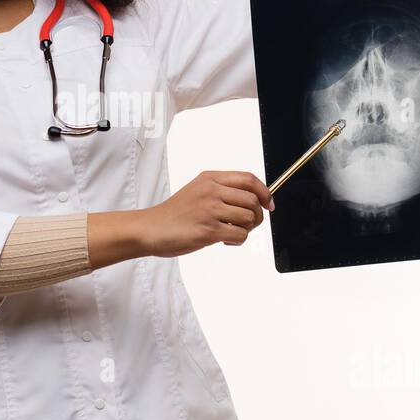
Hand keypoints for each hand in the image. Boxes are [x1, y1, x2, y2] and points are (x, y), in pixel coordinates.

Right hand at [140, 171, 274, 256]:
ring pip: (249, 218)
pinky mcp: (208, 230)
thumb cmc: (174, 214)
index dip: (264, 192)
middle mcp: (211, 191)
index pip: (249, 179)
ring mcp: (210, 210)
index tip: (268, 205)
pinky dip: (237, 241)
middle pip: (252, 200)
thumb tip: (253, 201)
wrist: (150, 229)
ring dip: (246, 230)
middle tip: (247, 225)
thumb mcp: (197, 191)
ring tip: (231, 233)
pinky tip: (224, 241)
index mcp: (209, 179)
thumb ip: (221, 191)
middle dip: (257, 216)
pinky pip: (240, 235)